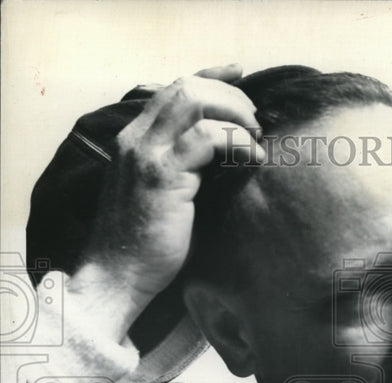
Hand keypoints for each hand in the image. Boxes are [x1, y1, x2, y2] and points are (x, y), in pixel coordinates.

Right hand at [70, 64, 263, 340]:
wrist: (117, 279)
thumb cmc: (145, 249)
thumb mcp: (165, 198)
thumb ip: (184, 170)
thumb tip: (225, 159)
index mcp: (134, 142)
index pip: (172, 90)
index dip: (209, 76)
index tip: (240, 75)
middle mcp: (136, 140)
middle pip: (186, 87)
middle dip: (229, 96)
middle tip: (255, 121)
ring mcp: (146, 154)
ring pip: (194, 101)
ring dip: (234, 114)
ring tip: (255, 138)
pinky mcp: (162, 175)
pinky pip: (207, 138)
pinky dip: (237, 141)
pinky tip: (253, 158)